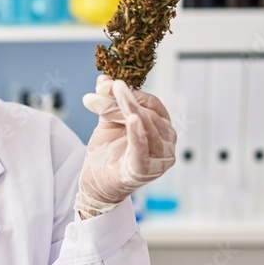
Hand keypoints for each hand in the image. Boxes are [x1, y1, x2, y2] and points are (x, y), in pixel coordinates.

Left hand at [75, 74, 175, 218]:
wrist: (96, 185)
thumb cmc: (108, 154)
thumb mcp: (108, 123)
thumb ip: (109, 102)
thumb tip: (104, 79)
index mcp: (162, 129)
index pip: (153, 104)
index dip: (133, 92)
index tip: (110, 82)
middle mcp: (167, 143)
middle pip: (147, 114)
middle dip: (122, 100)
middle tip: (102, 89)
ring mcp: (160, 159)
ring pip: (145, 126)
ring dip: (122, 110)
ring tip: (102, 99)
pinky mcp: (145, 170)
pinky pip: (142, 148)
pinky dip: (137, 133)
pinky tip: (131, 118)